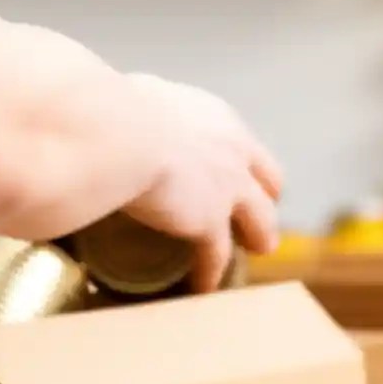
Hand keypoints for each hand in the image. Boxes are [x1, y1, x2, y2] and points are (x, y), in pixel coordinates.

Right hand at [121, 74, 283, 290]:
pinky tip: (202, 286)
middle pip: (268, 178)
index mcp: (214, 117)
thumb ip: (140, 107)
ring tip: (256, 250)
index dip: (239, 159)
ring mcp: (228, 188)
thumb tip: (116, 108)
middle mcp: (232, 149)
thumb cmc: (114, 110)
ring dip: (259, 236)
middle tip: (255, 211)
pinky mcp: (210, 222)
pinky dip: (210, 273)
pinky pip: (216, 255)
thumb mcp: (135, 96)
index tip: (229, 170)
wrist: (117, 136)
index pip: (240, 141)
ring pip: (261, 220)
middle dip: (265, 195)